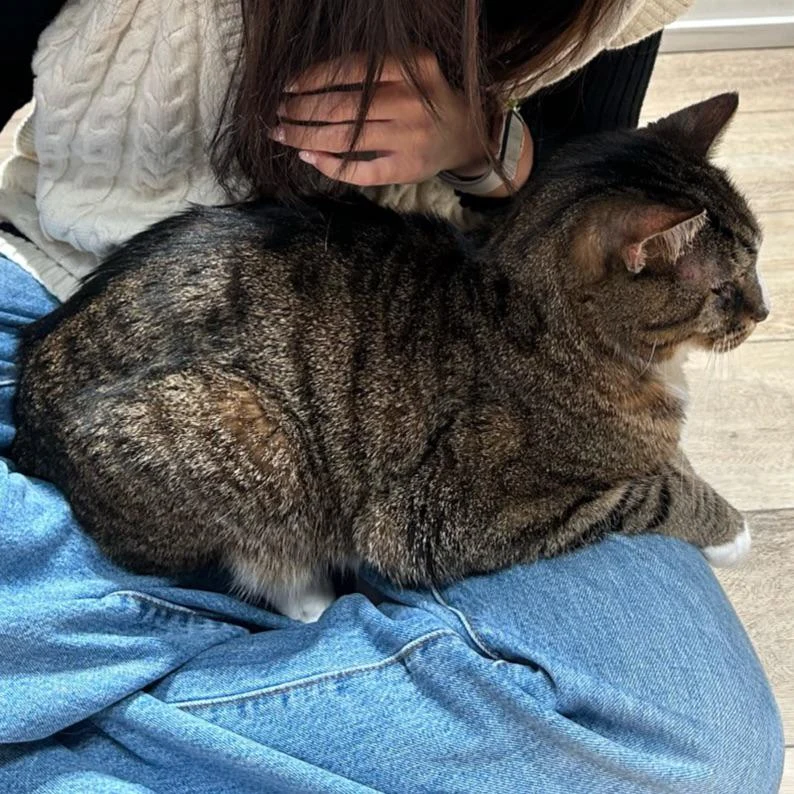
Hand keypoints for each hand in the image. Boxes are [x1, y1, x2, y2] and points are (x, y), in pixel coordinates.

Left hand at [271, 52, 496, 187]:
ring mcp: (409, 138)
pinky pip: (359, 170)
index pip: (351, 70)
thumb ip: (370, 74)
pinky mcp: (405, 168)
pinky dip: (329, 165)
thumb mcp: (407, 73)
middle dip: (302, 111)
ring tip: (284, 135)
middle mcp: (411, 102)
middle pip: (342, 108)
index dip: (313, 79)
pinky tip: (310, 157)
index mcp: (412, 68)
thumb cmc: (423, 100)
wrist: (464, 135)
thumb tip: (305, 87)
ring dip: (306, 137)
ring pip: (345, 139)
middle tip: (279, 114)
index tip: (288, 87)